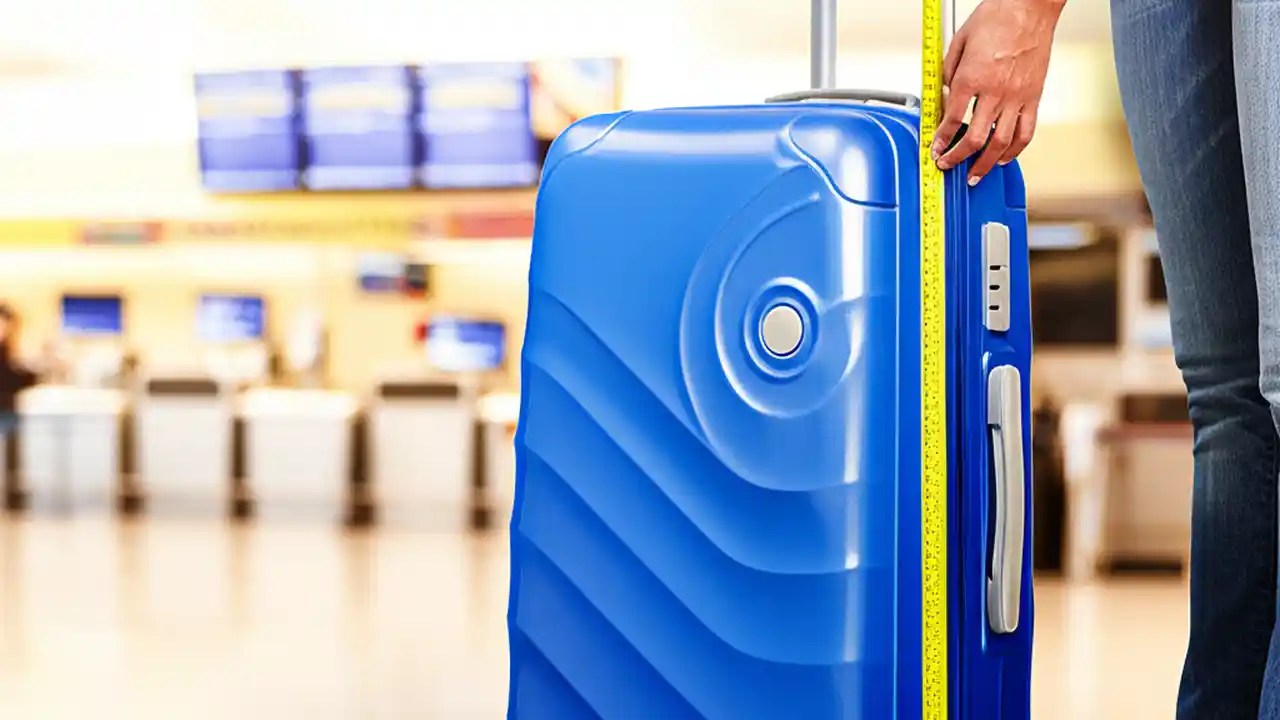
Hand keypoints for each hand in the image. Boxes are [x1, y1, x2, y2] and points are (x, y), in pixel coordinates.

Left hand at [931, 0, 1064, 184]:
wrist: (1030, 5)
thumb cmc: (997, 16)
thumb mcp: (958, 41)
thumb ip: (948, 72)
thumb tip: (944, 95)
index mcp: (971, 78)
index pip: (951, 120)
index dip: (940, 140)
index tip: (935, 149)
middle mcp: (994, 91)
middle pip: (973, 138)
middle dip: (957, 158)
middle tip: (948, 166)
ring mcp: (1016, 97)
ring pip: (1000, 143)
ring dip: (985, 164)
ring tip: (976, 174)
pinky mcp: (1034, 97)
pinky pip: (1026, 132)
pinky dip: (1015, 150)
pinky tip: (1005, 158)